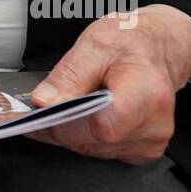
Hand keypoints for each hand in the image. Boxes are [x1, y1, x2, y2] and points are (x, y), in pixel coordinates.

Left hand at [26, 4, 190, 163]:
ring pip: (93, 149)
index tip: (37, 113)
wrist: (157, 47)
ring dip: (69, 132)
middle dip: (59, 127)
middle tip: (33, 110)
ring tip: (54, 109)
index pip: (101, 127)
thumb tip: (42, 102)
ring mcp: (150, 141)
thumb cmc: (131, 41)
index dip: (66, 124)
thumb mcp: (94, 44)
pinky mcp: (143, 149)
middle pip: (94, 142)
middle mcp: (154, 125)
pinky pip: (102, 150)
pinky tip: (76, 117)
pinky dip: (83, 136)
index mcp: (147, 95)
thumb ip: (68, 75)